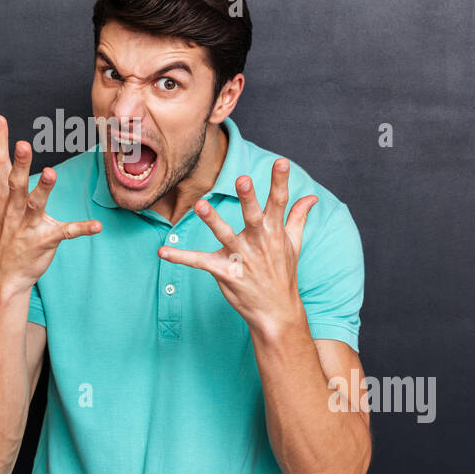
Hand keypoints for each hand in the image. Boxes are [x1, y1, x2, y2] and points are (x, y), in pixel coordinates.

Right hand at [0, 115, 101, 294]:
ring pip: (35, 204)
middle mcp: (13, 210)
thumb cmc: (5, 237)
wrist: (4, 277)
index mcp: (4, 198)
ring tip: (51, 173)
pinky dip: (81, 229)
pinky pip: (64, 233)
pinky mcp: (44, 241)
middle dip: (19, 164)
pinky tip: (96, 226)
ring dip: (43, 189)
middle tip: (23, 144)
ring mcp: (28, 226)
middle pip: (15, 183)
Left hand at [158, 158, 316, 336]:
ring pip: (225, 235)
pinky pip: (200, 263)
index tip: (281, 162)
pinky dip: (181, 258)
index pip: (279, 202)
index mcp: (274, 232)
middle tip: (243, 179)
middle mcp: (259, 243)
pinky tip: (162, 252)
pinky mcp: (226, 273)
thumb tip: (311, 197)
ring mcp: (242, 258)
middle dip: (248, 198)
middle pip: (254, 216)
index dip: (280, 181)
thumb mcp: (293, 244)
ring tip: (200, 205)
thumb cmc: (283, 273)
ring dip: (212, 220)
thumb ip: (298, 217)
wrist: (277, 311)